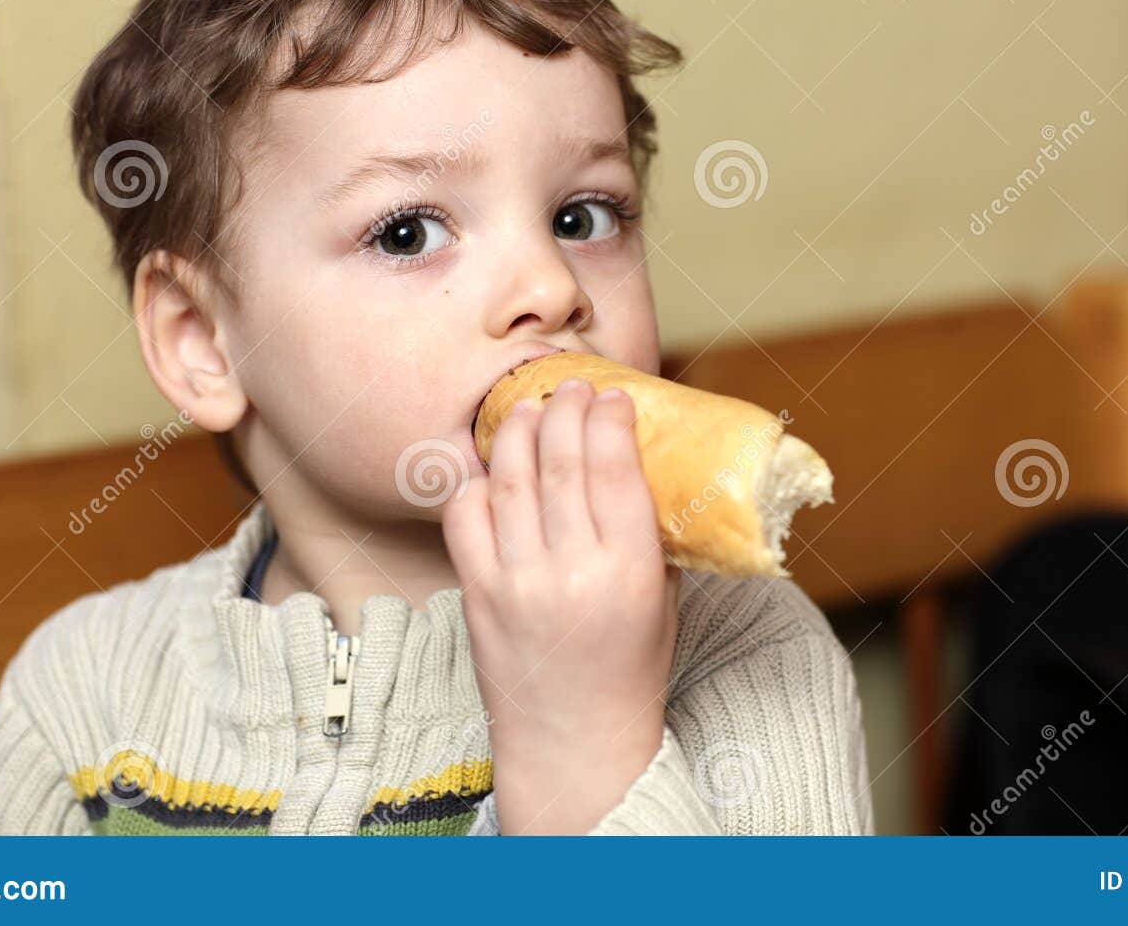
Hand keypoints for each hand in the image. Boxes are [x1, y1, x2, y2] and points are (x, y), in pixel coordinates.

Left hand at [442, 377, 678, 833]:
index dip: (610, 420)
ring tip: (528, 408)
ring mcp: (516, 582)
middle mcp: (571, 572)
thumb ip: (652, 536)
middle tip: (571, 388)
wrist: (573, 740)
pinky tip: (489, 465)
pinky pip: (465, 516)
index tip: (614, 397)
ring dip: (518, 430)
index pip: (615, 470)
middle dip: (565, 409)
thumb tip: (636, 463)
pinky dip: (475, 482)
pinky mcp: (476, 593)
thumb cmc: (628, 669)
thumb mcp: (663, 601)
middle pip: (561, 462)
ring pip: (509, 478)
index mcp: (629, 571)